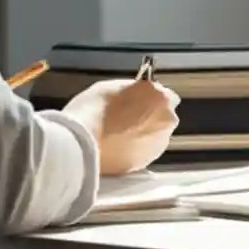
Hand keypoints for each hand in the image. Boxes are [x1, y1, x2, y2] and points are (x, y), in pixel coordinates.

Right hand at [60, 79, 180, 175]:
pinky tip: (117, 145)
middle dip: (148, 116)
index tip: (138, 100)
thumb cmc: (93, 110)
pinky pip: (145, 151)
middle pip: (162, 116)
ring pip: (155, 135)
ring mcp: (159, 143)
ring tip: (118, 133)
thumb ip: (134, 89)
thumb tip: (137, 92)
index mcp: (161, 97)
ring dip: (143, 133)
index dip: (148, 97)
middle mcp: (166, 120)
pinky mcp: (147, 162)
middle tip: (125, 118)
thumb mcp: (113, 86)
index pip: (164, 94)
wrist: (81, 143)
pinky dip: (136, 148)